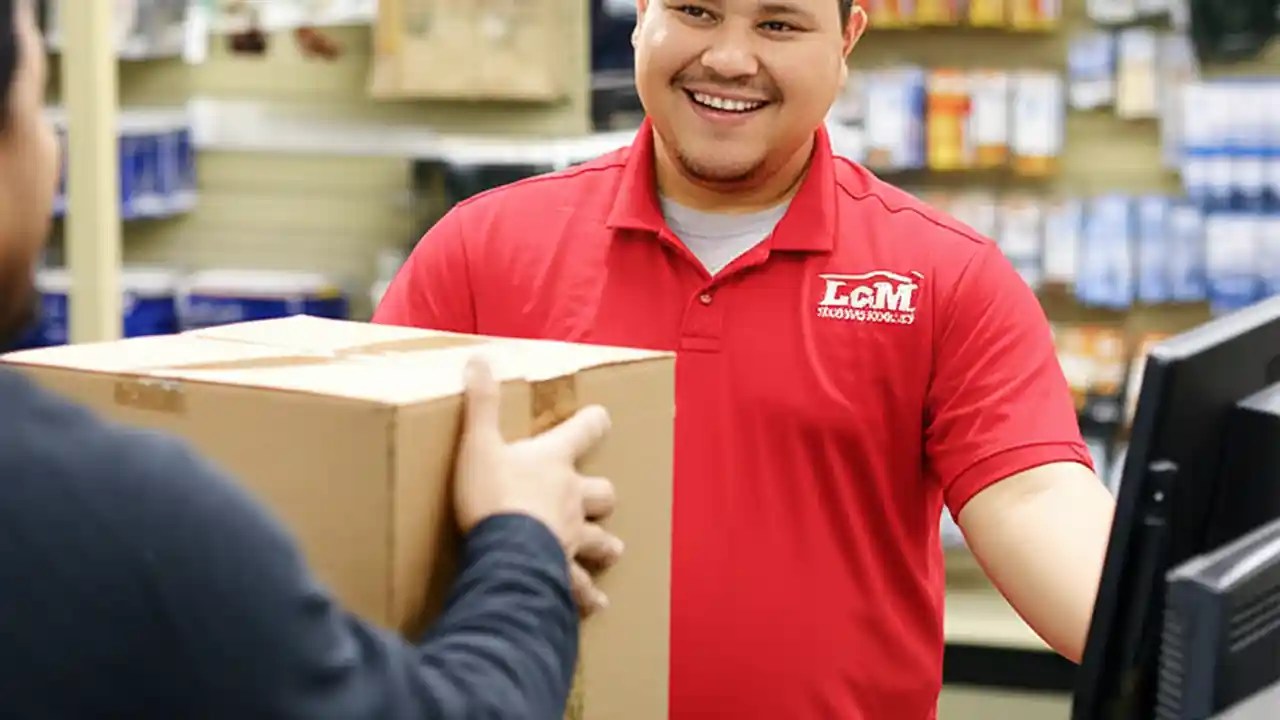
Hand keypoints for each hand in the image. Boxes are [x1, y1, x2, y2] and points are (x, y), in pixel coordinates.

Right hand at [454, 355, 622, 613]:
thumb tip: (480, 358)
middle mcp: (572, 498)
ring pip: (601, 541)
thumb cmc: (493, 495)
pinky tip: (596, 605)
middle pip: (602, 493)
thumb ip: (481, 402)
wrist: (505, 552)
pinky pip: (580, 587)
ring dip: (605, 545)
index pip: (584, 431)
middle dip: (602, 495)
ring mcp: (572, 537)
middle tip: (599, 497)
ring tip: (612, 551)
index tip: (601, 417)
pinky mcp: (563, 572)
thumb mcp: (478, 443)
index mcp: (553, 463)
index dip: (594, 422)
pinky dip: (587, 596)